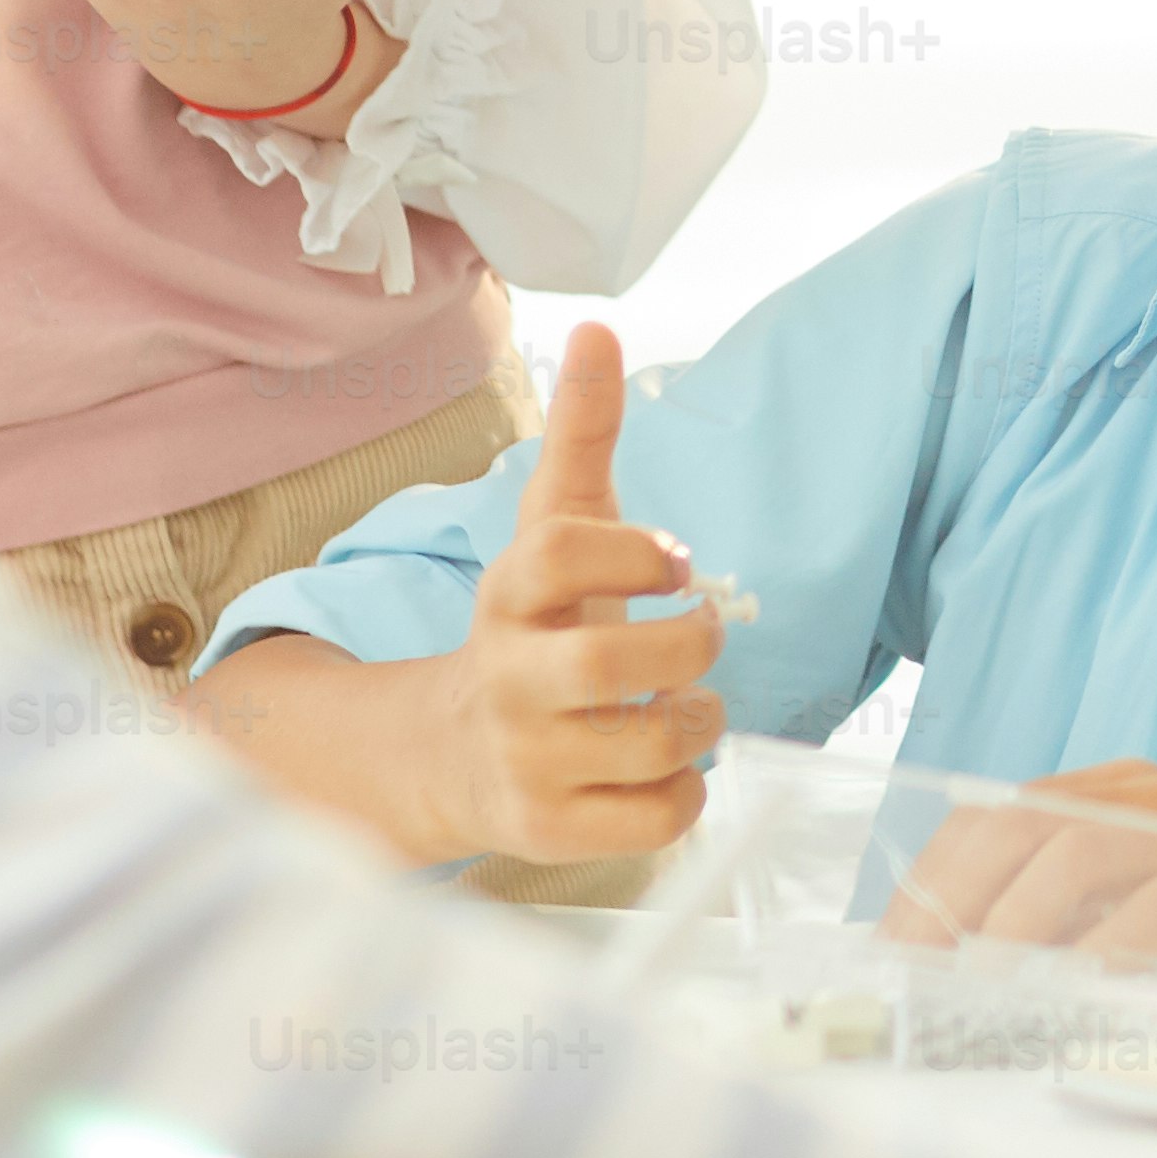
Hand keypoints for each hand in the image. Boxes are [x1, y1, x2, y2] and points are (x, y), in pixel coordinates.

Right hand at [424, 323, 726, 869]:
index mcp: (509, 595)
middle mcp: (507, 678)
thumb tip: (599, 325)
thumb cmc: (536, 627)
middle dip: (689, 644)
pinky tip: (667, 765)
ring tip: (687, 701)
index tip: (679, 559)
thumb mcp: (554, 529)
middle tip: (701, 632)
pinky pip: (655, 818)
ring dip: (700, 717)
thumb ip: (582, 434)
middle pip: (611, 661)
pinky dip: (688, 791)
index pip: (558, 554)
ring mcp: (523, 760)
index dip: (633, 550)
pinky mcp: (546, 833)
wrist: (455, 753)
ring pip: (649, 741)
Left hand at [897, 760, 1156, 976]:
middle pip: (1014, 824)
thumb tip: (976, 974)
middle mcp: (1156, 799)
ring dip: (1007, 932)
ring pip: (1069, 858)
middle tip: (908, 978)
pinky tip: (1074, 998)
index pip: (993, 815)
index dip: (929, 878)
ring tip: (972, 995)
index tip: (887, 949)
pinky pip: (1152, 912)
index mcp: (1127, 795)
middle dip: (944, 902)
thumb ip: (1087, 917)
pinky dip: (1101, 956)